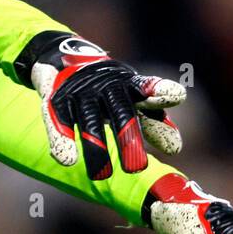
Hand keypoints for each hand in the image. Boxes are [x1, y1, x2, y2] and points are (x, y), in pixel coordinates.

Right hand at [14, 31, 185, 180]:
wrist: (65, 57)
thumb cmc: (110, 90)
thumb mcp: (133, 101)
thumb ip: (154, 122)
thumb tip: (176, 148)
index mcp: (129, 85)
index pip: (147, 88)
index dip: (159, 91)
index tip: (176, 95)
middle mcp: (106, 84)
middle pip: (119, 111)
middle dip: (128, 137)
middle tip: (137, 168)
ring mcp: (80, 90)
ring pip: (89, 120)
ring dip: (95, 147)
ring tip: (102, 176)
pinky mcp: (56, 97)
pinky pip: (60, 120)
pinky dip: (62, 138)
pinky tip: (67, 160)